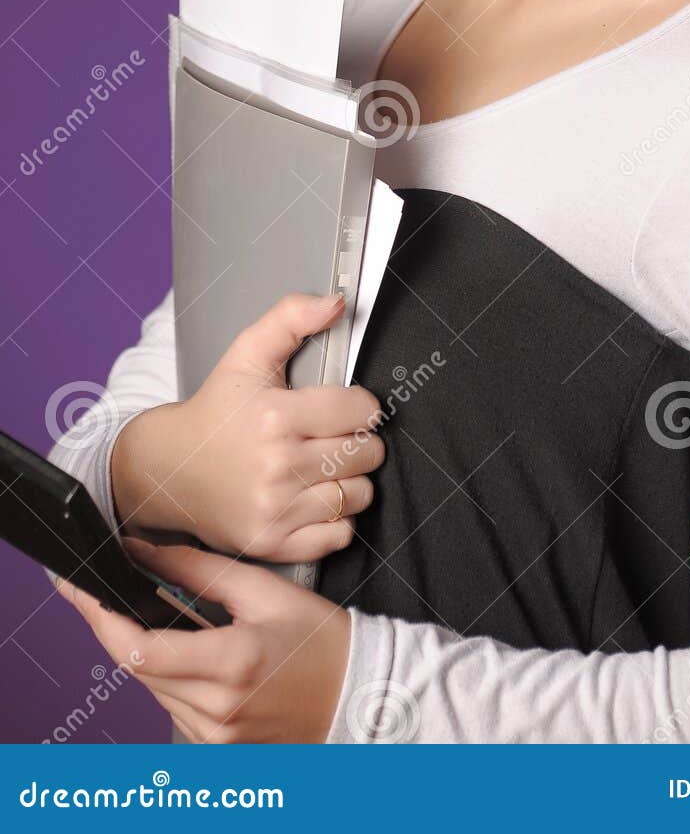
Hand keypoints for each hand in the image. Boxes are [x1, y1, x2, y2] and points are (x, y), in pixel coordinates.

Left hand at [55, 536, 351, 742]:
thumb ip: (198, 571)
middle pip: (136, 669)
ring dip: (140, 650)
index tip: (79, 590)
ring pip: (150, 688)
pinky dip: (165, 673)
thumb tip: (143, 551)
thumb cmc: (319, 639)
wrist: (356, 693)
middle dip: (114, 626)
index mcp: (232, 664)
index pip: (140, 651)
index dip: (101, 620)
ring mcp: (214, 736)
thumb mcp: (264, 590)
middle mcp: (217, 710)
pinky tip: (182, 646)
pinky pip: (170, 704)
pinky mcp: (215, 747)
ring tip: (146, 612)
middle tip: (100, 589)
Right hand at [111, 292, 384, 563]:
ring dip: (353, 480)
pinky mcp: (272, 543)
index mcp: (276, 415)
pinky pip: (339, 534)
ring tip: (327, 467)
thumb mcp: (246, 354)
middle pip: (366, 453)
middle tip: (337, 437)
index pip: (361, 410)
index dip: (361, 405)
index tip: (346, 408)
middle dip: (361, 442)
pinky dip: (337, 519)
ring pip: (358, 494)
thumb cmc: (215, 410)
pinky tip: (315, 498)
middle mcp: (277, 465)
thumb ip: (291, 318)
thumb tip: (338, 301)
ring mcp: (275, 509)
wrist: (168, 470)